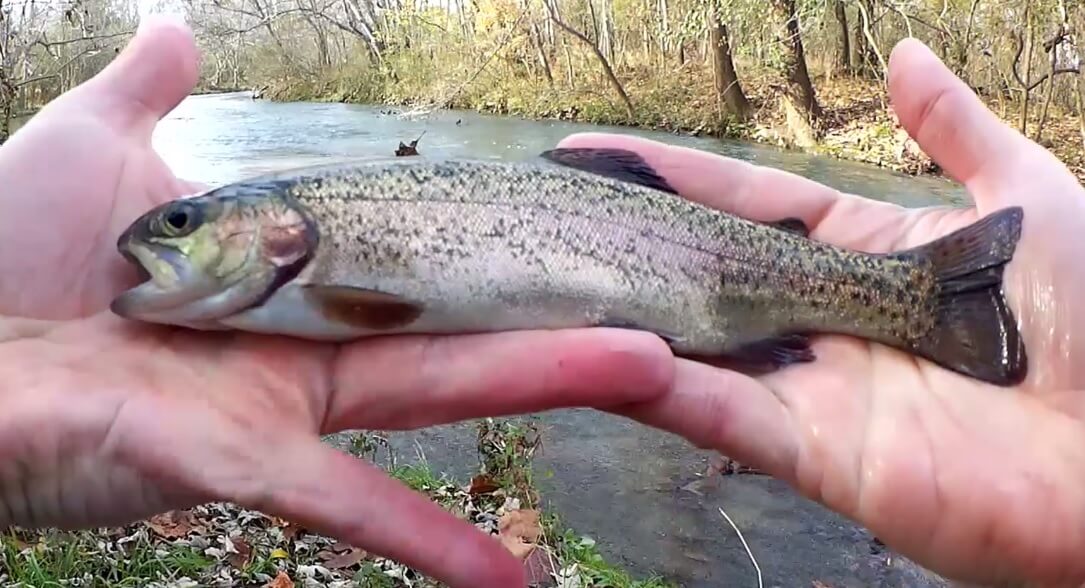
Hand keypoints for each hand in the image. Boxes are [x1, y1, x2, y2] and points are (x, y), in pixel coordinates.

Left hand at [0, 17, 672, 586]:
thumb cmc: (0, 248)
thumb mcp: (93, 146)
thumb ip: (150, 95)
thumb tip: (177, 30)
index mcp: (279, 277)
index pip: (407, 262)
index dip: (488, 250)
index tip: (569, 239)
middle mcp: (300, 348)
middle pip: (451, 324)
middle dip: (558, 311)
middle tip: (658, 297)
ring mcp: (282, 409)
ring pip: (433, 398)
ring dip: (543, 388)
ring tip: (653, 378)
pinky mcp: (246, 461)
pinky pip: (353, 507)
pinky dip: (435, 544)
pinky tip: (518, 582)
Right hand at [560, 39, 1084, 586]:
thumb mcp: (1030, 200)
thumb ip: (959, 133)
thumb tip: (905, 55)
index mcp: (863, 254)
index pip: (747, 204)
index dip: (676, 177)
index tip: (603, 152)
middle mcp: (823, 320)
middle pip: (708, 273)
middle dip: (634, 242)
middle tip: (555, 213)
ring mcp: (812, 389)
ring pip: (698, 346)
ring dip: (627, 316)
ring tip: (550, 282)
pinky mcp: (815, 456)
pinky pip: (724, 419)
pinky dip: (662, 392)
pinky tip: (600, 357)